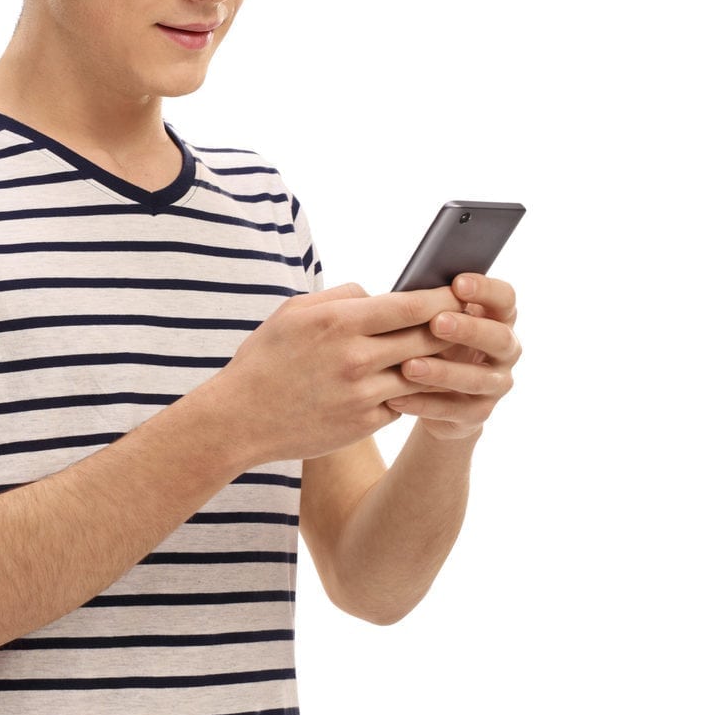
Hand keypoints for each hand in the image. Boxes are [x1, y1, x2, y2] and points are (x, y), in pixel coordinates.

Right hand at [213, 282, 463, 464]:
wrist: (240, 418)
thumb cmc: (266, 359)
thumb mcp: (294, 312)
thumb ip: (341, 296)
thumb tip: (379, 294)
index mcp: (340, 321)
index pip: (411, 304)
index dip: (445, 298)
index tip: (462, 292)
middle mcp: (356, 357)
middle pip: (428, 338)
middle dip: (456, 328)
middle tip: (474, 320)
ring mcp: (363, 394)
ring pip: (424, 373)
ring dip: (445, 363)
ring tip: (460, 352)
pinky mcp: (364, 423)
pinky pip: (406, 403)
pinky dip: (420, 392)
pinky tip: (430, 384)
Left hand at [386, 273, 519, 441]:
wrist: (432, 396)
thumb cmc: (429, 342)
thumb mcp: (428, 321)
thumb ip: (424, 306)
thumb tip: (395, 293)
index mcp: (497, 318)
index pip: (505, 298)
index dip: (486, 289)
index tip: (457, 283)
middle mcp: (505, 350)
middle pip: (499, 337)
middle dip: (469, 329)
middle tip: (437, 323)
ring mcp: (496, 383)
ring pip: (478, 378)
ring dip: (444, 372)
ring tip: (409, 367)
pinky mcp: (479, 413)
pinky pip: (456, 411)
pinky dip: (425, 404)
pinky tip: (396, 398)